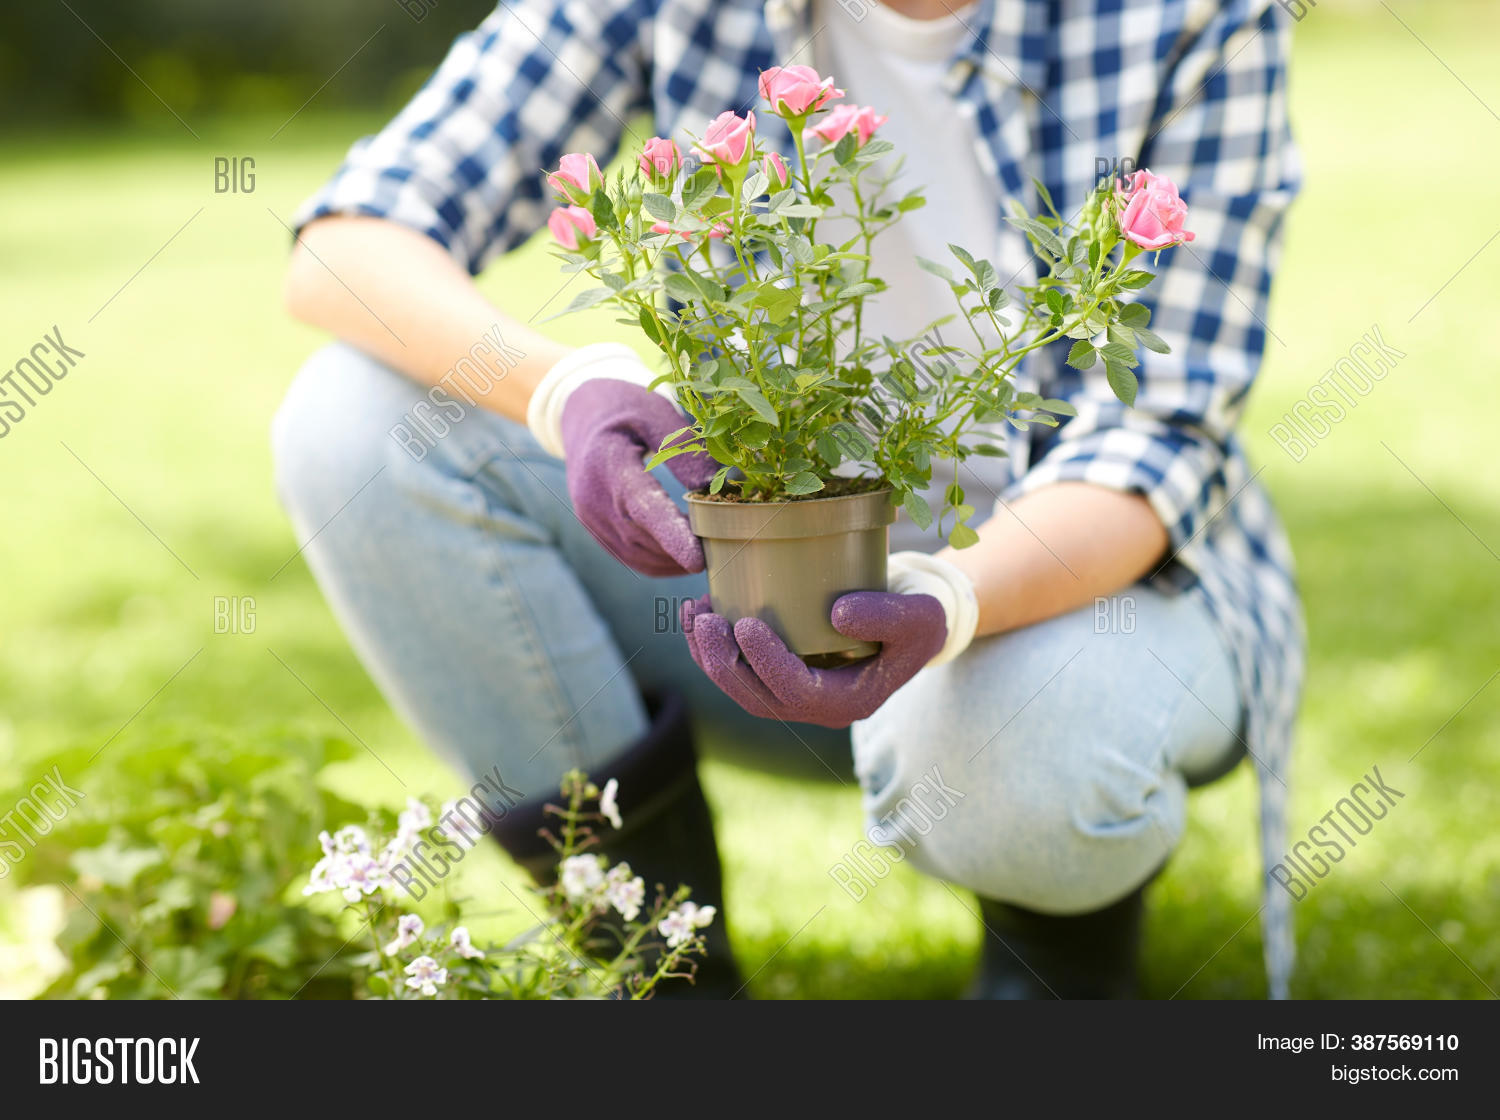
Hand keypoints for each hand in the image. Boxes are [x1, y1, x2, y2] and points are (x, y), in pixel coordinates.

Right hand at [557, 374, 718, 576]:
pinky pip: (628, 556)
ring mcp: (590, 516)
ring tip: (709, 553)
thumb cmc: (627, 408)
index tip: (697, 560)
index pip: (641, 506)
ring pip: (635, 553)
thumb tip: (715, 487)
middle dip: (681, 550)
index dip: (670, 535)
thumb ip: (683, 448)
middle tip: (723, 549)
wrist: (582, 414)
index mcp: (608, 462)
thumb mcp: (656, 413)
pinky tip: (683, 557)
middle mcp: (593, 496)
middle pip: (641, 537)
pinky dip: (658, 562)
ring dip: (672, 561)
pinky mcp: (594, 527)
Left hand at [680, 591, 946, 727]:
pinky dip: (713, 647)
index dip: (765, 661)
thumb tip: (837, 614)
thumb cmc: (921, 617)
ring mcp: (796, 694)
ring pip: (740, 687)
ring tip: (693, 613)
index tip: (745, 622)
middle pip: (757, 697)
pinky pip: (738, 671)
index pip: (796, 692)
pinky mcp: (781, 674)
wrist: (913, 621)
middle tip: (705, 618)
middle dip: (722, 661)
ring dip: (708, 654)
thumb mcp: (920, 615)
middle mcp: (817, 708)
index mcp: (848, 702)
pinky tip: (699, 614)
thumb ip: (888, 616)